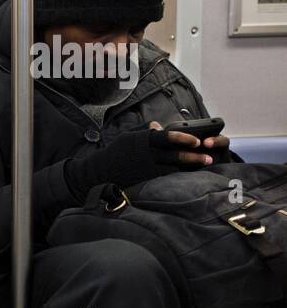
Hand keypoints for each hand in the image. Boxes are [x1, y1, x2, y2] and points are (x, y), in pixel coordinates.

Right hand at [64, 123, 223, 200]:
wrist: (100, 172)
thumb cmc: (115, 152)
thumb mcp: (128, 136)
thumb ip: (145, 130)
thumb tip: (160, 126)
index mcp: (144, 140)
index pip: (168, 137)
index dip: (185, 138)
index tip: (197, 141)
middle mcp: (147, 154)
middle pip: (176, 155)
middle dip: (195, 156)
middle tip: (208, 157)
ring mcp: (146, 169)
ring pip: (174, 168)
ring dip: (190, 168)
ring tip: (203, 166)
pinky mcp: (146, 180)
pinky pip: (167, 178)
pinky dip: (180, 176)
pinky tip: (189, 176)